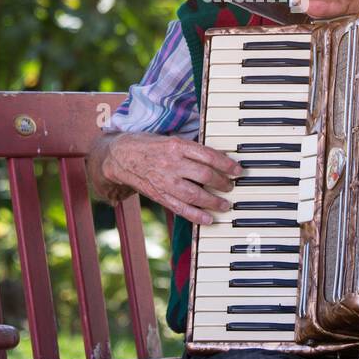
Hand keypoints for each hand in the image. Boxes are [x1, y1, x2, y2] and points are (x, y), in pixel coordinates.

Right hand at [102, 132, 243, 225]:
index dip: (227, 164)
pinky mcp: (159, 195)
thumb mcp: (171, 139)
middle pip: (205, 176)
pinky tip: (208, 219)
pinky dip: (196, 216)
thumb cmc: (149, 145)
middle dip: (223, 183)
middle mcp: (172, 164)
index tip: (237, 170)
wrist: (121, 156)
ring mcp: (165, 181)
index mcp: (177, 146)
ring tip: (225, 205)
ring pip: (195, 195)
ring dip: (214, 202)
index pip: (209, 156)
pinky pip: (180, 209)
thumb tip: (218, 159)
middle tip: (231, 186)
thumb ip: (191, 149)